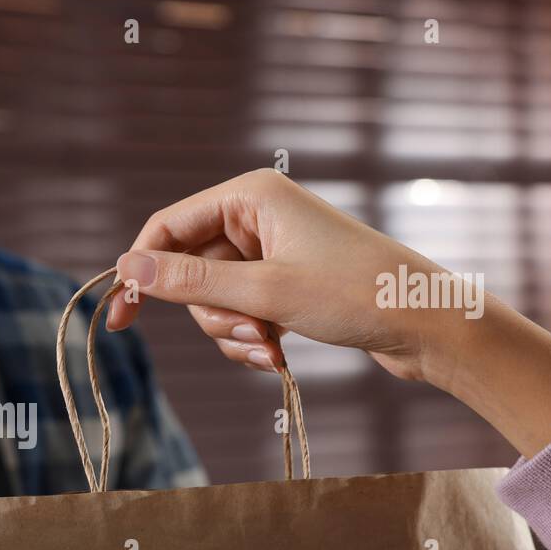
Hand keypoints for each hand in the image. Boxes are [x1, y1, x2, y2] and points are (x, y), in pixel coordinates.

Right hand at [106, 168, 488, 384]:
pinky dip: (251, 338)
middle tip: (246, 334)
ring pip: (214, 299)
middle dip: (211, 313)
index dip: (141, 270)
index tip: (122, 318)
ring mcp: (273, 250)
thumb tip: (128, 267)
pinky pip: (240, 312)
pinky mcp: (286, 283)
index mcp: (252, 195)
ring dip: (233, 332)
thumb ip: (190, 279)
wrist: (429, 325)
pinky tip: (279, 354)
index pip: (168, 226)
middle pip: (191, 269)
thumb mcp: (264, 291)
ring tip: (271, 348)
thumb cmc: (356, 295)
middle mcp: (259, 215)